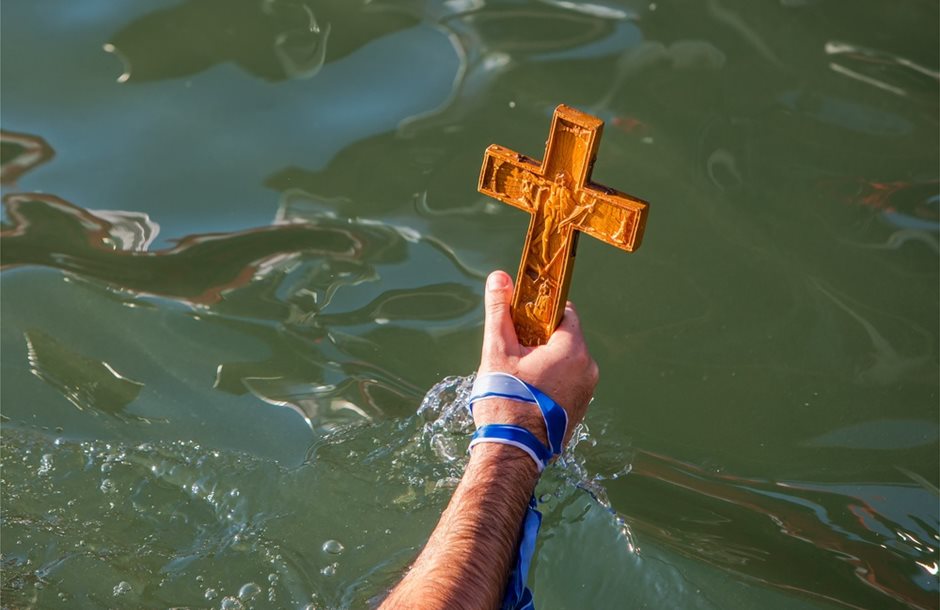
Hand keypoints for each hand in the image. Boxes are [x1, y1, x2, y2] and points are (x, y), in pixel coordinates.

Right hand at [473, 270, 598, 448]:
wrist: (511, 452)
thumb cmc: (505, 400)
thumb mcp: (498, 350)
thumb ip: (501, 311)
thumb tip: (499, 277)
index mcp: (573, 350)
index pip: (564, 312)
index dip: (541, 311)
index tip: (521, 319)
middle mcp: (588, 369)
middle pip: (564, 338)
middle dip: (539, 339)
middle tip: (513, 351)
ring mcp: (587, 392)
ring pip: (566, 362)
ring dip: (544, 361)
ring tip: (517, 376)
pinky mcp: (580, 410)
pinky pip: (568, 383)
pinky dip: (551, 381)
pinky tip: (527, 392)